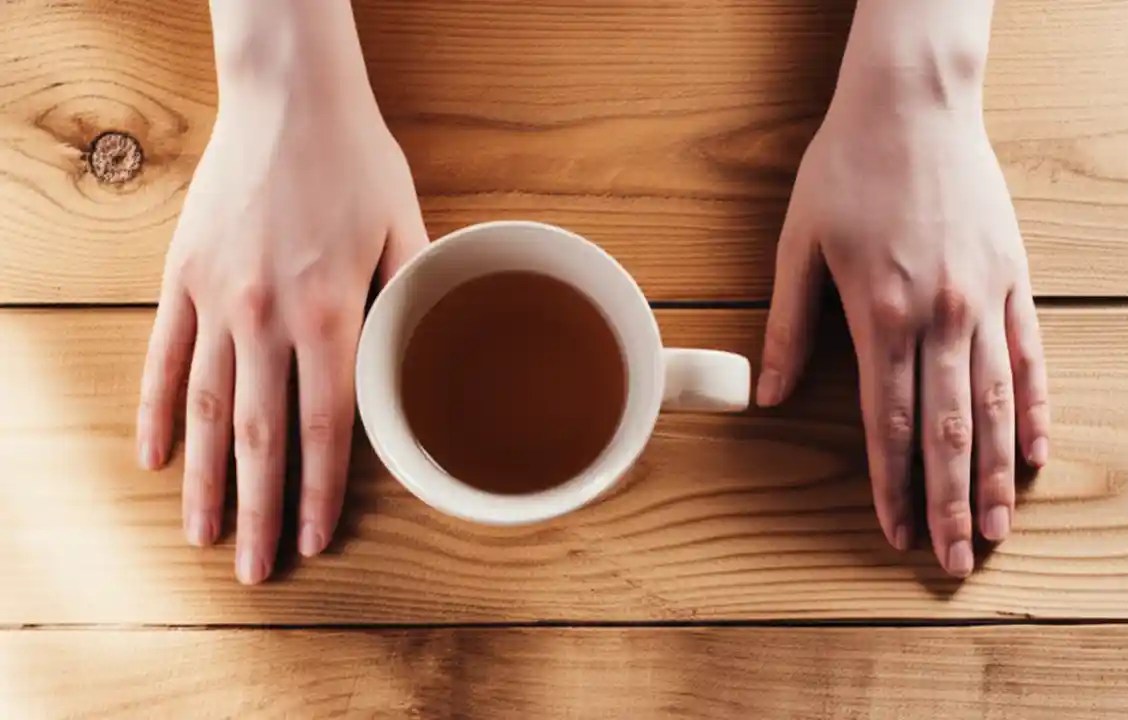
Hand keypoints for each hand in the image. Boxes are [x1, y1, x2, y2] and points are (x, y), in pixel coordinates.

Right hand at [135, 9, 427, 583]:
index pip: (327, 429)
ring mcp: (216, 299)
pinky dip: (155, 412)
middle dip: (262, 513)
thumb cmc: (357, 162)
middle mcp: (268, 316)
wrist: (289, 97)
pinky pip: (164, 358)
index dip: (321, 495)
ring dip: (205, 481)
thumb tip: (425, 365)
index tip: (315, 543)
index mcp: (331, 312)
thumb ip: (413, 304)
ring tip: (203, 537)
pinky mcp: (182, 277)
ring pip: (206, 410)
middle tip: (255, 573)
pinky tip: (155, 459)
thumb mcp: (407, 231)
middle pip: (262, 438)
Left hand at [758, 50, 1049, 577]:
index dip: (891, 487)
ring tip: (1000, 528)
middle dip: (950, 504)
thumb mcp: (798, 244)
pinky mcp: (1016, 278)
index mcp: (881, 315)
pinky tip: (1039, 451)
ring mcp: (986, 300)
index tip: (897, 535)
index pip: (889, 424)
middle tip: (956, 562)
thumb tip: (769, 396)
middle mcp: (942, 318)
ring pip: (997, 405)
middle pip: (948, 431)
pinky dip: (1037, 408)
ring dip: (998, 473)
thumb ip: (789, 326)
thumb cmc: (847, 169)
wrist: (913, 104)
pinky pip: (1032, 357)